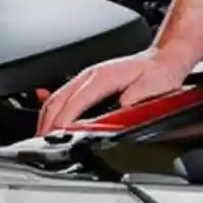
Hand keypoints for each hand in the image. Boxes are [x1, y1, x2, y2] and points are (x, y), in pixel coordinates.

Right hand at [36, 49, 188, 135]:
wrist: (161, 59)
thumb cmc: (157, 73)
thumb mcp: (151, 88)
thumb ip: (132, 100)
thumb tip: (118, 111)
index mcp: (103, 77)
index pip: (75, 101)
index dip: (63, 121)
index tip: (55, 136)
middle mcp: (90, 75)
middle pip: (58, 99)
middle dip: (47, 122)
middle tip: (41, 143)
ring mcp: (87, 77)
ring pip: (57, 97)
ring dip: (47, 117)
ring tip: (42, 137)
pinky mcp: (88, 82)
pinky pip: (63, 94)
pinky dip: (51, 109)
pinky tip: (48, 119)